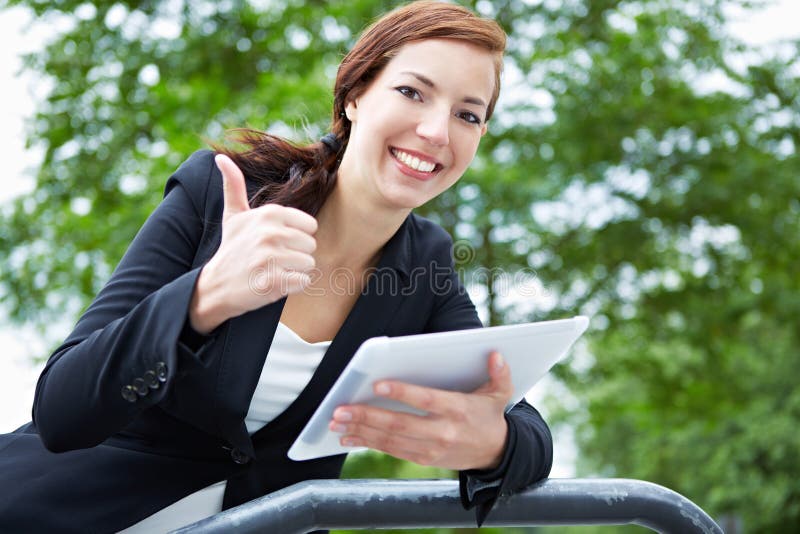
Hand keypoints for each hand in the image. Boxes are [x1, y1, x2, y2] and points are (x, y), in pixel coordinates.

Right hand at [189, 154, 317, 332]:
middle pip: (311, 245)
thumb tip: (220, 157)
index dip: (296, 237)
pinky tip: (274, 283)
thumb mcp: (233, 215)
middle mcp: (270, 233)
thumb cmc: (232, 248)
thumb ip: (233, 186)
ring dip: (294, 271)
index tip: (276, 242)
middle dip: (296, 255)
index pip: (311, 225)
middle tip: (273, 259)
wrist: (216, 285)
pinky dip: (292, 285)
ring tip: (273, 270)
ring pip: (309, 264)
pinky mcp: (272, 282)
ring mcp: (271, 258)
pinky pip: (303, 281)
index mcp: (269, 214)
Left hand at [329, 351, 511, 470]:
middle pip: (400, 423)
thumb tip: (496, 354)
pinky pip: (391, 451)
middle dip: (367, 416)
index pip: (425, 400)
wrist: (497, 454)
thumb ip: (499, 373)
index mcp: (458, 409)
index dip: (401, 392)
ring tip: (336, 422)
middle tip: (341, 409)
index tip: (377, 384)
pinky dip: (368, 443)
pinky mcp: (424, 459)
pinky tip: (348, 436)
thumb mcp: (500, 393)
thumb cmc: (490, 416)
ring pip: (390, 440)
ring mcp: (431, 448)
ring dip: (360, 431)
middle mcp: (442, 431)